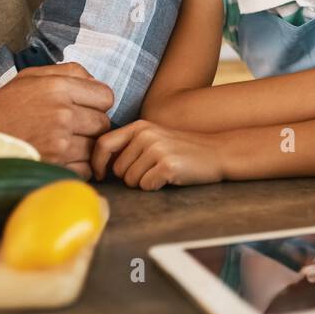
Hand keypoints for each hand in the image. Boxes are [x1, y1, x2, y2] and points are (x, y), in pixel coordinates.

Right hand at [0, 62, 114, 173]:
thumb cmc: (4, 106)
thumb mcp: (31, 77)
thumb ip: (68, 72)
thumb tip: (95, 81)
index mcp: (59, 88)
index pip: (106, 96)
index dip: (99, 102)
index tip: (87, 107)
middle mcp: (63, 114)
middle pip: (104, 123)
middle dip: (93, 125)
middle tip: (76, 127)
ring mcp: (60, 143)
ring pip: (96, 147)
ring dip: (86, 146)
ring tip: (67, 143)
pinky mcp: (55, 166)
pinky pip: (86, 169)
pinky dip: (79, 166)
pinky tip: (63, 158)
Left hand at [91, 120, 225, 189]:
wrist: (218, 152)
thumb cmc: (183, 150)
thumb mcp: (155, 138)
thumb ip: (130, 145)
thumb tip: (101, 165)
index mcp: (140, 126)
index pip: (103, 144)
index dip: (96, 163)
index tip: (100, 175)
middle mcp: (146, 135)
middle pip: (117, 169)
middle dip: (130, 177)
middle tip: (151, 172)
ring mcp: (157, 149)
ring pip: (130, 180)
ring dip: (144, 183)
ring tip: (161, 173)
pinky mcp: (167, 165)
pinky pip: (146, 186)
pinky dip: (155, 187)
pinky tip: (170, 178)